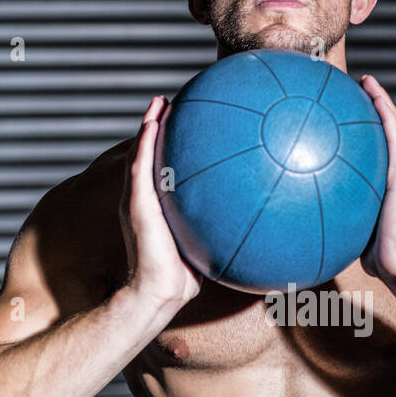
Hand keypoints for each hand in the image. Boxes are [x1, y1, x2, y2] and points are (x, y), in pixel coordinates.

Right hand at [118, 97, 202, 317]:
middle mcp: (144, 200)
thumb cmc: (183, 276)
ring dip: (147, 127)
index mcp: (158, 206)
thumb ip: (221, 227)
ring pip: (140, 156)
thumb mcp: (207, 244)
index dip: (169, 145)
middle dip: (157, 127)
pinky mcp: (134, 206)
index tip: (184, 122)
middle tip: (168, 103)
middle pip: (148, 155)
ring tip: (158, 103)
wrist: (160, 293)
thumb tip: (261, 220)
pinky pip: (139, 170)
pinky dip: (144, 145)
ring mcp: (136, 202)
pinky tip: (152, 125)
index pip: (162, 170)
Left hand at [359, 74, 395, 284]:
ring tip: (367, 82)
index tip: (363, 118)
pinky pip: (394, 133)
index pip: (394, 152)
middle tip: (364, 90)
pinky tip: (371, 92)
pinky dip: (385, 109)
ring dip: (383, 101)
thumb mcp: (364, 234)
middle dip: (383, 108)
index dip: (382, 132)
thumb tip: (321, 223)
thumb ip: (350, 221)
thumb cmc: (385, 261)